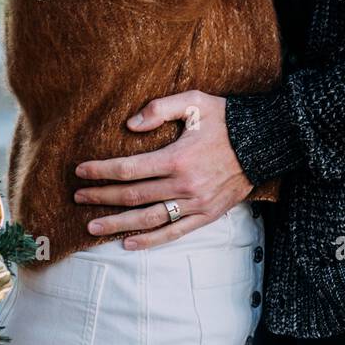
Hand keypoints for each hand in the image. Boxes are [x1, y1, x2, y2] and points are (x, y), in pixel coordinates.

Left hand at [73, 91, 252, 248]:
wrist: (266, 141)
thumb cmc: (227, 118)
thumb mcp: (194, 102)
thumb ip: (159, 109)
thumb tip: (130, 125)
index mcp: (177, 158)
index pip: (128, 169)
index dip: (101, 171)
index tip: (80, 171)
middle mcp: (184, 185)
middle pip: (133, 196)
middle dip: (102, 197)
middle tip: (78, 198)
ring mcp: (195, 204)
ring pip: (148, 219)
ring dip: (118, 224)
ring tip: (93, 226)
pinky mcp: (207, 215)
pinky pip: (174, 232)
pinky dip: (150, 240)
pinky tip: (129, 243)